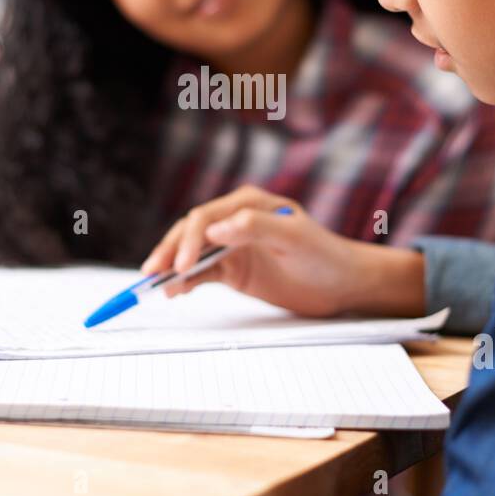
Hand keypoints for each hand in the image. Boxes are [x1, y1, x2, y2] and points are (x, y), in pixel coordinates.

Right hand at [141, 185, 424, 317]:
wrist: (343, 283)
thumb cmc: (324, 255)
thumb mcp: (293, 239)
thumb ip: (255, 228)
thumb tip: (216, 228)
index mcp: (249, 204)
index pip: (206, 217)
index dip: (189, 240)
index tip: (181, 266)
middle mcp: (236, 220)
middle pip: (191, 232)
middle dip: (169, 251)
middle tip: (151, 274)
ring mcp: (233, 245)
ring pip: (191, 253)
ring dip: (172, 267)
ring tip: (154, 284)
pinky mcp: (234, 269)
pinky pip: (202, 273)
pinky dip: (186, 281)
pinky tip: (174, 291)